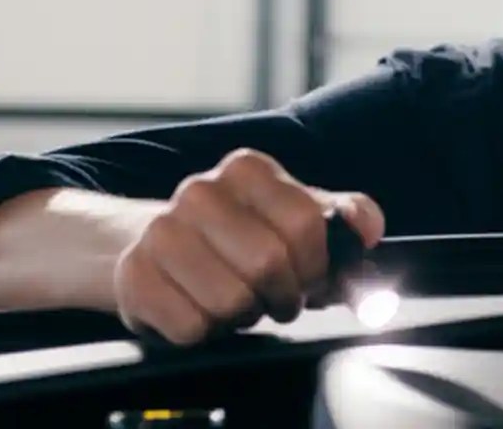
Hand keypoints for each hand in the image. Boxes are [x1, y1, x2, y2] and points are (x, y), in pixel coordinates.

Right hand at [113, 148, 384, 344]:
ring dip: (244, 315)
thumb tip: (368, 229)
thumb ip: (344, 217)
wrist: (153, 245)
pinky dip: (207, 331)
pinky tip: (201, 309)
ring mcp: (161, 233)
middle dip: (283, 294)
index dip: (317, 265)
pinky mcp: (134, 276)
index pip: (305, 224)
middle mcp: (199, 191)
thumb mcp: (295, 216)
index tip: (310, 276)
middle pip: (268, 264)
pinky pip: (192, 327)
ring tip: (238, 302)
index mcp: (246, 170)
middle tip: (277, 298)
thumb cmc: (239, 238)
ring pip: (230, 301)